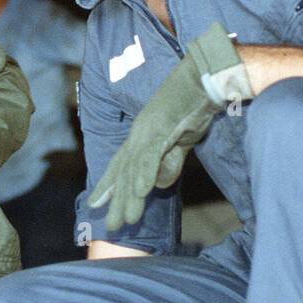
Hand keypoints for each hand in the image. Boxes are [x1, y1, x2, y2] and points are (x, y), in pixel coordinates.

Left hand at [88, 22, 251, 231]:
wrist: (207, 77)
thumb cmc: (195, 104)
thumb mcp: (181, 140)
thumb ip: (170, 161)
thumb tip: (159, 185)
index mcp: (142, 134)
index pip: (120, 163)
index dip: (108, 184)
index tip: (95, 203)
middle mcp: (139, 131)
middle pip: (123, 170)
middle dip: (116, 199)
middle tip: (112, 225)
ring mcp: (147, 128)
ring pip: (134, 167)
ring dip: (131, 195)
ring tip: (127, 219)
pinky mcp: (161, 125)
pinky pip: (150, 154)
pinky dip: (145, 173)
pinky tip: (142, 192)